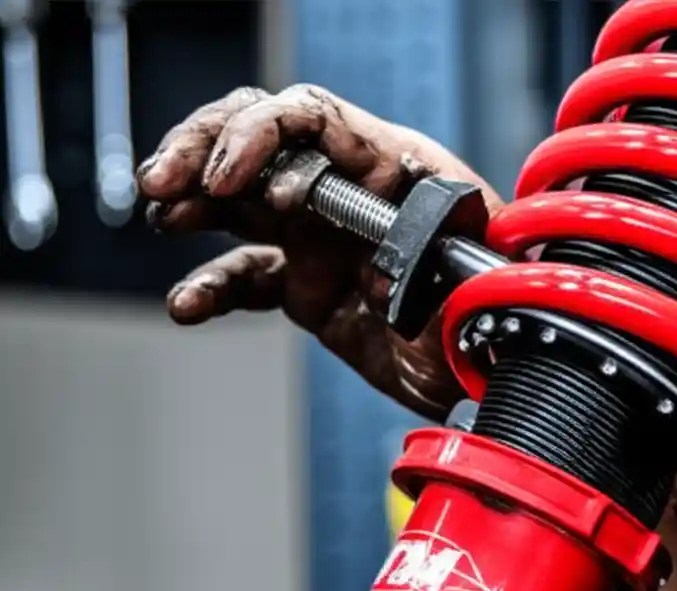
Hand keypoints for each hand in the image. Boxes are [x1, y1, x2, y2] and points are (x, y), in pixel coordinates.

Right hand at [138, 84, 504, 419]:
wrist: (496, 379)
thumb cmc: (505, 318)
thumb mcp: (485, 284)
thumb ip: (440, 268)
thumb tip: (389, 268)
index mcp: (399, 169)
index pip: (317, 120)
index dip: (265, 136)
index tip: (233, 179)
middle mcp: (354, 195)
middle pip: (265, 143)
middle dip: (208, 151)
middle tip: (167, 183)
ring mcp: (326, 239)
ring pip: (241, 199)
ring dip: (193, 200)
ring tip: (165, 216)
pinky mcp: (307, 286)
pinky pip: (245, 273)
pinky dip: (209, 284)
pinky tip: (186, 303)